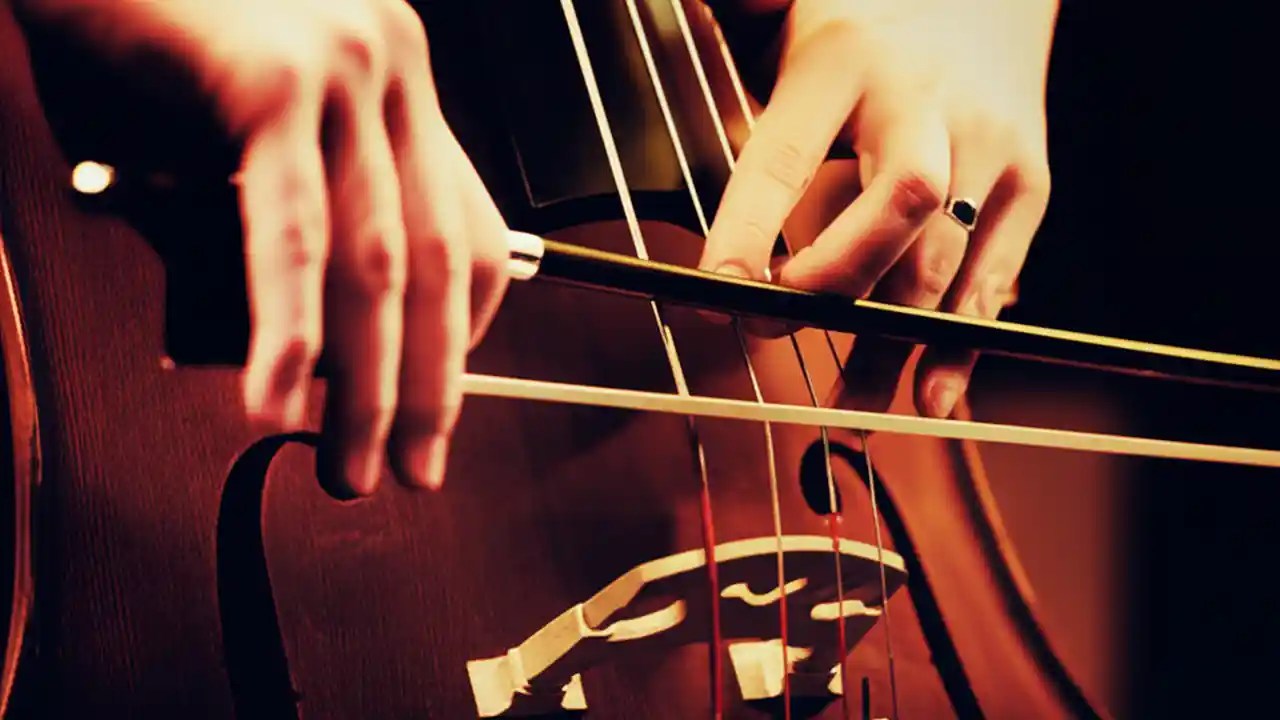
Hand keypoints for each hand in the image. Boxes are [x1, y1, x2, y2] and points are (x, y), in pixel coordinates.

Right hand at [19, 0, 509, 494]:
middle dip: (430, 385)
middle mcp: (388, 67)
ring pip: (379, 262)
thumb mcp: (241, 118)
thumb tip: (292, 330)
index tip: (434, 396)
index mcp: (395, 75)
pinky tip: (277, 395)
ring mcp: (342, 70)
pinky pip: (292, 231)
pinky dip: (290, 326)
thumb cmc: (144, 15)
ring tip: (350, 465)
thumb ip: (281, 210)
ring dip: (368, 384)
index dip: (461, 331)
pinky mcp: (272, 82)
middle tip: (413, 466)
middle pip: (440, 262)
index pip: (468, 229)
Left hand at [700, 0, 1056, 416]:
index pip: (786, 154)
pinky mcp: (1033, 182)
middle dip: (835, 284)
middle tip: (775, 330)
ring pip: (943, 260)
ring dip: (891, 345)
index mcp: (846, 61)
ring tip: (846, 412)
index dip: (747, 232)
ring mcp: (990, 144)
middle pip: (896, 204)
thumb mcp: (792, 8)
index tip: (713, 295)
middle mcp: (926, 102)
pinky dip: (962, 345)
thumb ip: (738, 22)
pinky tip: (931, 396)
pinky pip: (994, 277)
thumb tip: (650, 10)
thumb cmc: (871, 13)